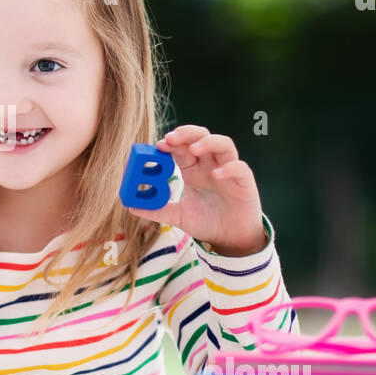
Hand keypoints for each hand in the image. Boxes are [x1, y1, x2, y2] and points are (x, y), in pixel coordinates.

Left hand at [126, 125, 266, 255]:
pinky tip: (217, 175)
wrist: (230, 240)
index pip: (182, 147)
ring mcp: (228, 172)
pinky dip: (229, 168)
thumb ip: (158, 210)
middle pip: (201, 137)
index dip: (172, 142)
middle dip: (187, 134)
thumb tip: (131, 206)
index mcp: (193, 170)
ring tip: (194, 149)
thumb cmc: (206, 222)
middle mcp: (210, 165)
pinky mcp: (244, 183)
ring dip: (208, 142)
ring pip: (223, 144)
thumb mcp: (178, 216)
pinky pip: (240, 168)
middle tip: (172, 139)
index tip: (159, 145)